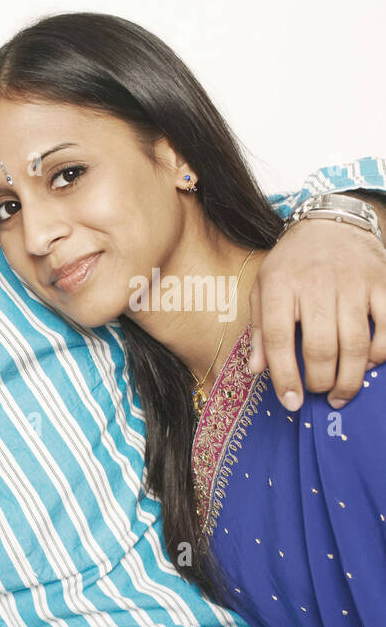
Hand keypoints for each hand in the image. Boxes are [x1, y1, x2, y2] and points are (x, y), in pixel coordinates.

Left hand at [248, 216, 385, 409]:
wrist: (331, 224)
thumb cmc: (291, 264)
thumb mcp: (262, 289)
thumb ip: (259, 330)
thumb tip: (255, 370)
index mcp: (280, 285)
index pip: (279, 338)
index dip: (284, 376)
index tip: (290, 402)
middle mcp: (317, 283)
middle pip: (321, 346)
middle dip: (320, 381)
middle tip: (318, 393)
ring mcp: (354, 283)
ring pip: (356, 342)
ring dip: (350, 377)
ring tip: (341, 393)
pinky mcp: (383, 282)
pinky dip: (380, 352)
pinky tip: (368, 364)